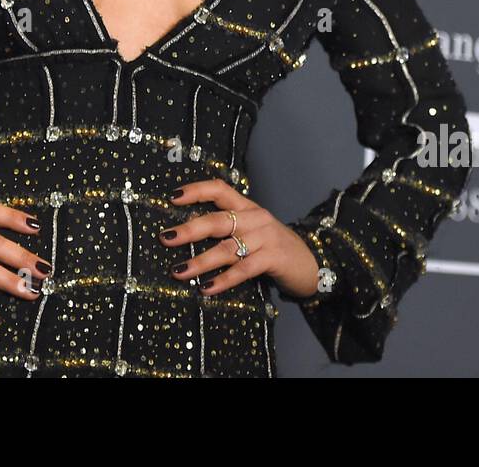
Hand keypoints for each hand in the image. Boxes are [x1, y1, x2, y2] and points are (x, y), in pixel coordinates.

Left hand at [160, 179, 319, 298]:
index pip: (220, 189)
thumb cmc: (273, 249)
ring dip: (200, 261)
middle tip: (166, 238)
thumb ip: (228, 229)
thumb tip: (186, 233)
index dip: (196, 191)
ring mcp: (265, 237)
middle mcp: (255, 218)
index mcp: (247, 208)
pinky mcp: (274, 258)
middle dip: (189, 229)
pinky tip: (206, 289)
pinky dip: (224, 280)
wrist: (312, 264)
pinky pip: (244, 269)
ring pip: (227, 248)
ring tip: (179, 271)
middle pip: (218, 220)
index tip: (172, 198)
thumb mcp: (252, 232)